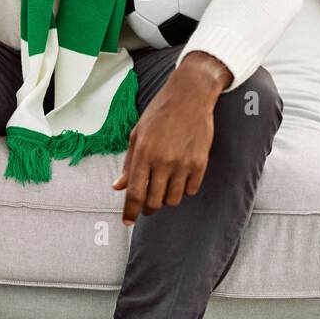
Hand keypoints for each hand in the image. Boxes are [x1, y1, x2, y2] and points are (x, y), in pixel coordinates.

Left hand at [113, 52, 231, 225]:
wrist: (190, 96)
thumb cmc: (160, 113)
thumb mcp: (137, 134)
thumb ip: (129, 163)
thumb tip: (118, 186)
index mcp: (144, 154)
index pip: (135, 194)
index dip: (130, 212)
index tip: (127, 222)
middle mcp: (163, 161)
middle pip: (154, 202)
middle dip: (148, 208)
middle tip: (147, 203)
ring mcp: (183, 163)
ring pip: (173, 200)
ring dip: (166, 198)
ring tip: (164, 186)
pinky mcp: (200, 163)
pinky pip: (191, 190)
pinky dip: (184, 189)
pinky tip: (180, 177)